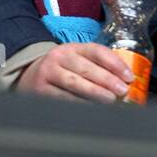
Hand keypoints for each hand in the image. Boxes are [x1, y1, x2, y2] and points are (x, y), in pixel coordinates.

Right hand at [15, 43, 133, 101]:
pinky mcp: (40, 90)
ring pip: (74, 83)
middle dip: (107, 80)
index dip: (114, 63)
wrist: (28, 75)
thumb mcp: (76, 60)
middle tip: (122, 91)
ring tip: (110, 101)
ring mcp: (48, 73)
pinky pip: (62, 98)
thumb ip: (97, 66)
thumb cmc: (62, 70)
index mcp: (73, 47)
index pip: (97, 51)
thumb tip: (124, 81)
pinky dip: (78, 104)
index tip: (129, 76)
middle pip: (86, 68)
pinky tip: (90, 109)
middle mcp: (60, 57)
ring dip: (94, 93)